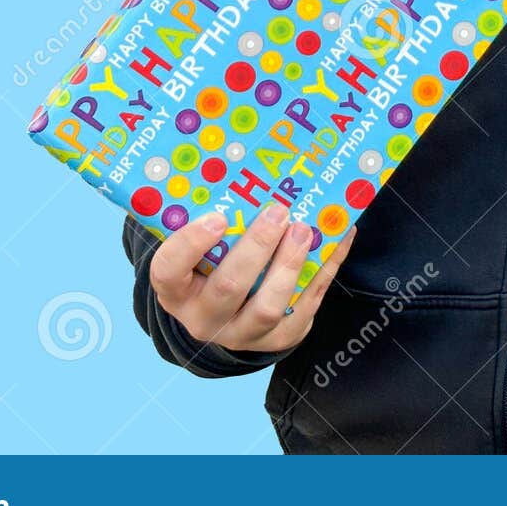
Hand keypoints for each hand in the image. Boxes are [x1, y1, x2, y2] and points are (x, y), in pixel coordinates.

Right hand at [149, 201, 355, 354]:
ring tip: (304, 229)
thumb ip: (211, 221)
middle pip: (227, 288)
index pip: (168, 270)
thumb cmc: (212, 268)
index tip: (218, 217)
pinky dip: (324, 268)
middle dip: (256, 248)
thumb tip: (244, 167)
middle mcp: (204, 318)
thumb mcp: (199, 251)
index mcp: (175, 290)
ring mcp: (243, 334)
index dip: (190, 244)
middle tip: (278, 211)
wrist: (232, 318)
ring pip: (267, 307)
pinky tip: (338, 236)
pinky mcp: (280, 338)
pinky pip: (306, 305)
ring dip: (289, 264)